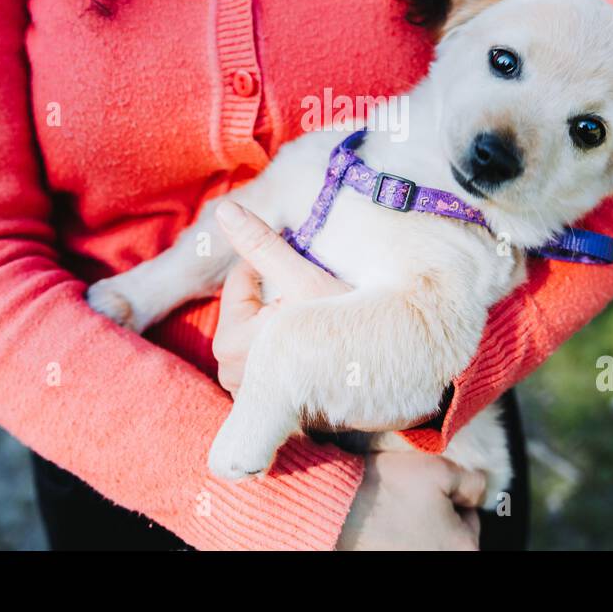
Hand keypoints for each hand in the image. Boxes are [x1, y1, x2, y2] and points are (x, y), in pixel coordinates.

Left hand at [211, 199, 349, 396]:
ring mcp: (244, 390)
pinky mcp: (263, 401)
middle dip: (275, 294)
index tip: (307, 269)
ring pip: (256, 330)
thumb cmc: (348, 332)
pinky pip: (265, 357)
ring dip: (279, 320)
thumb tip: (225, 209)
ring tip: (316, 323)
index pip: (240, 279)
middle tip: (315, 299)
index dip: (275, 265)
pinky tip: (313, 347)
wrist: (387, 379)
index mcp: (231, 341)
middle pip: (247, 305)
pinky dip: (283, 346)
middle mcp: (229, 371)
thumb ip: (262, 246)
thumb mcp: (304, 281)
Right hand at [337, 451, 485, 550]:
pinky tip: (383, 526)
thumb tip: (478, 491)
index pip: (471, 520)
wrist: (335, 507)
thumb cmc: (388, 490)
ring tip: (395, 512)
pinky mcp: (387, 562)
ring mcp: (414, 565)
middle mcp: (444, 564)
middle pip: (449, 536)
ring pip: (425, 544)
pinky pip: (402, 548)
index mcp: (465, 550)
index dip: (451, 497)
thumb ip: (472, 482)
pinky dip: (396, 539)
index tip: (428, 489)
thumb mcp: (440, 470)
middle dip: (436, 516)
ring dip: (417, 529)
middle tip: (412, 498)